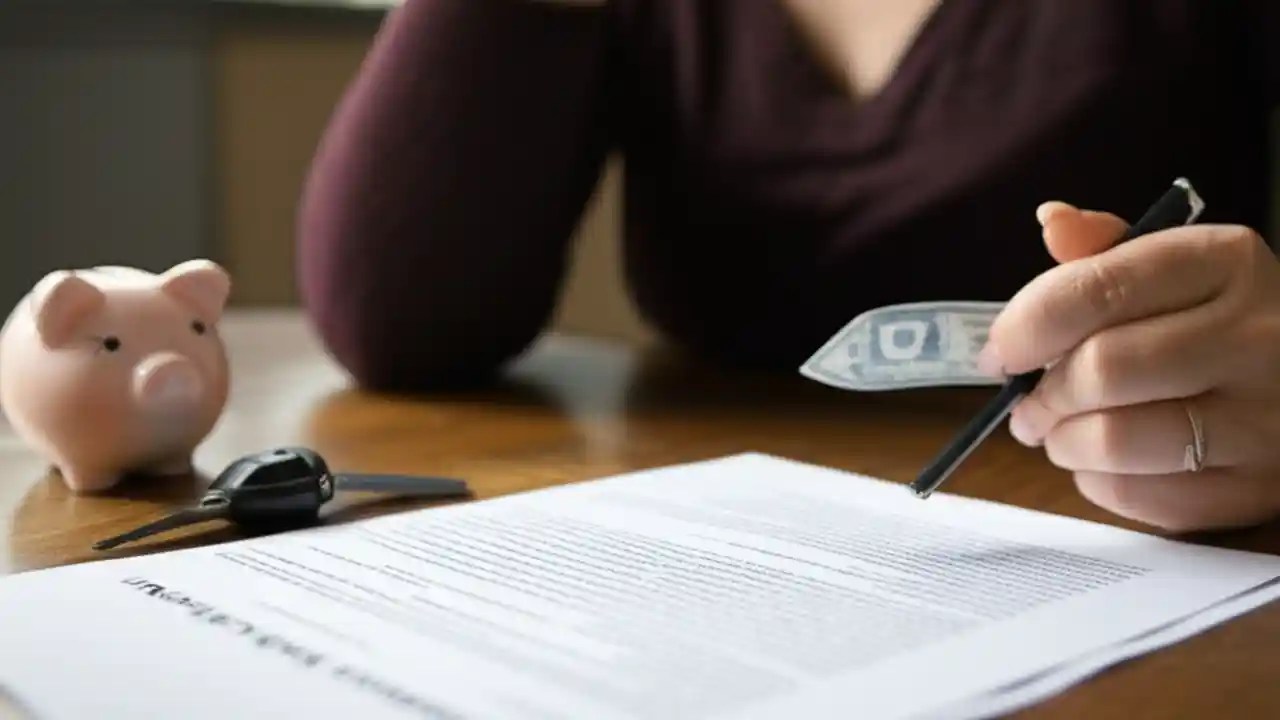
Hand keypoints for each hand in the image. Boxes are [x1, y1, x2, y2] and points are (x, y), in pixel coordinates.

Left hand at [981, 202, 1279, 531]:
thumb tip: (1053, 221)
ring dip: (1064, 443)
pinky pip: (1143, 497)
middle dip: (1040, 396)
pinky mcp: (1257, 488)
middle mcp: (1256, 335)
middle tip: (1025, 408)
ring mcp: (1266, 418)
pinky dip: (1100, 484)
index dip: (1024, 327)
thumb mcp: (1177, 267)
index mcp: (1225, 262)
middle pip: (1102, 370)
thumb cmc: (1222, 322)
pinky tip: (1105, 464)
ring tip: (1060, 435)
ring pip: (1117, 440)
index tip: (998, 353)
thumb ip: (1105, 252)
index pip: (1095, 289)